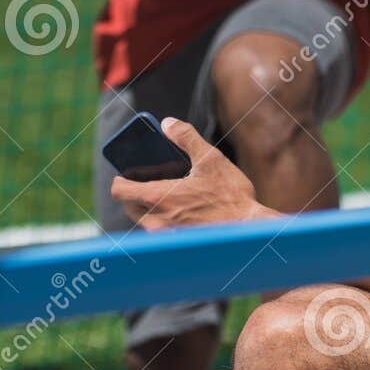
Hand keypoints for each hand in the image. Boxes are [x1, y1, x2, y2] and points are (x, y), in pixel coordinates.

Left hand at [110, 118, 273, 230]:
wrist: (249, 231)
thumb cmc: (231, 196)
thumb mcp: (211, 159)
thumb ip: (186, 137)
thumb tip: (168, 124)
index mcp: (159, 197)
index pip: (120, 191)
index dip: (120, 180)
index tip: (126, 174)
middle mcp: (157, 221)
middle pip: (129, 207)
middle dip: (134, 194)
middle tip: (149, 181)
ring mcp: (167, 237)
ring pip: (145, 221)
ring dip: (149, 208)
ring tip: (168, 195)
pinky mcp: (179, 246)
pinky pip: (160, 233)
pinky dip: (163, 221)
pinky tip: (183, 212)